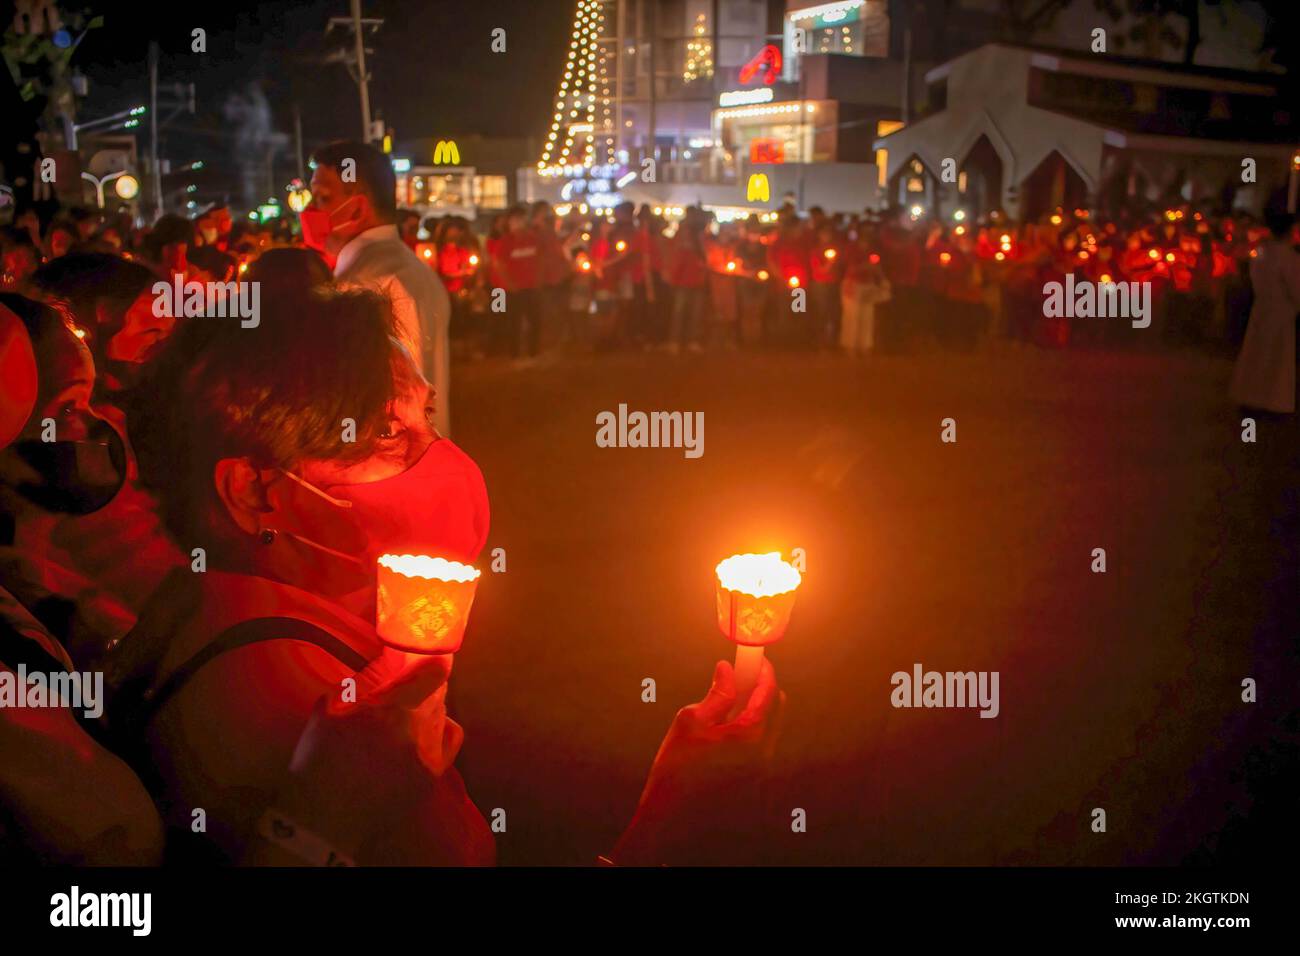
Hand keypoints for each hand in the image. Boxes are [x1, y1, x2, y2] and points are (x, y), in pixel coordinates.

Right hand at [266, 653, 462, 859]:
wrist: (324, 819)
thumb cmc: (319, 762)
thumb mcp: (327, 711)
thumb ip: (357, 683)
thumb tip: (382, 664)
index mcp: (390, 708)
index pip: (434, 672)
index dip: (434, 660)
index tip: (428, 655)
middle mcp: (417, 729)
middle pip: (438, 691)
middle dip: (423, 685)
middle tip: (405, 689)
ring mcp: (428, 754)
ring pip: (442, 713)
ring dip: (427, 708)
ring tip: (404, 717)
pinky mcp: (433, 774)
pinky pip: (450, 738)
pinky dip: (441, 729)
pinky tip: (426, 732)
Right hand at [611, 658, 784, 864]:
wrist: (670, 811)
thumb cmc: (676, 767)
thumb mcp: (691, 721)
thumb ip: (717, 694)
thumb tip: (727, 670)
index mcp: (751, 735)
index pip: (769, 692)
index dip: (763, 670)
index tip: (754, 659)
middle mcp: (765, 751)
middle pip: (777, 707)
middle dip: (762, 688)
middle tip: (741, 677)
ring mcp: (762, 767)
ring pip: (771, 725)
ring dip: (756, 707)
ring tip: (728, 703)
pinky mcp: (755, 776)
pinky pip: (762, 742)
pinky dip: (752, 726)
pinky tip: (727, 727)